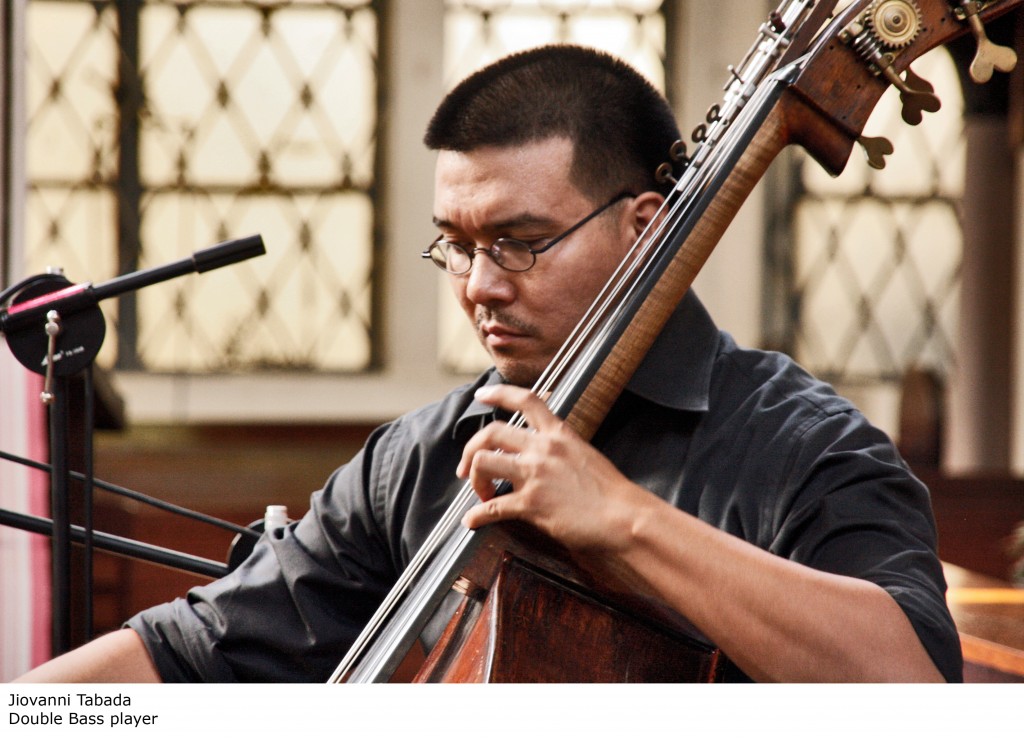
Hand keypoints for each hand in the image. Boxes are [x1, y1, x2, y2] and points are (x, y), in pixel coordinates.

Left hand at [457, 384, 645, 551]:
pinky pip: (492, 507)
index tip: (481, 395)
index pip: (525, 400)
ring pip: (483, 463)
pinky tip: (473, 521)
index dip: (498, 393)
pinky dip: (476, 516)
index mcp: (559, 434)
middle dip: (470, 450)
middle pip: (490, 433)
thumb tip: (544, 457)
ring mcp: (536, 475)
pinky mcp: (532, 504)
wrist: (625, 516)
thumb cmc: (611, 492)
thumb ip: (561, 450)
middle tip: (467, 468)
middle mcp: (544, 449)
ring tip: (481, 495)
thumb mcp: (585, 456)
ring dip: (474, 480)